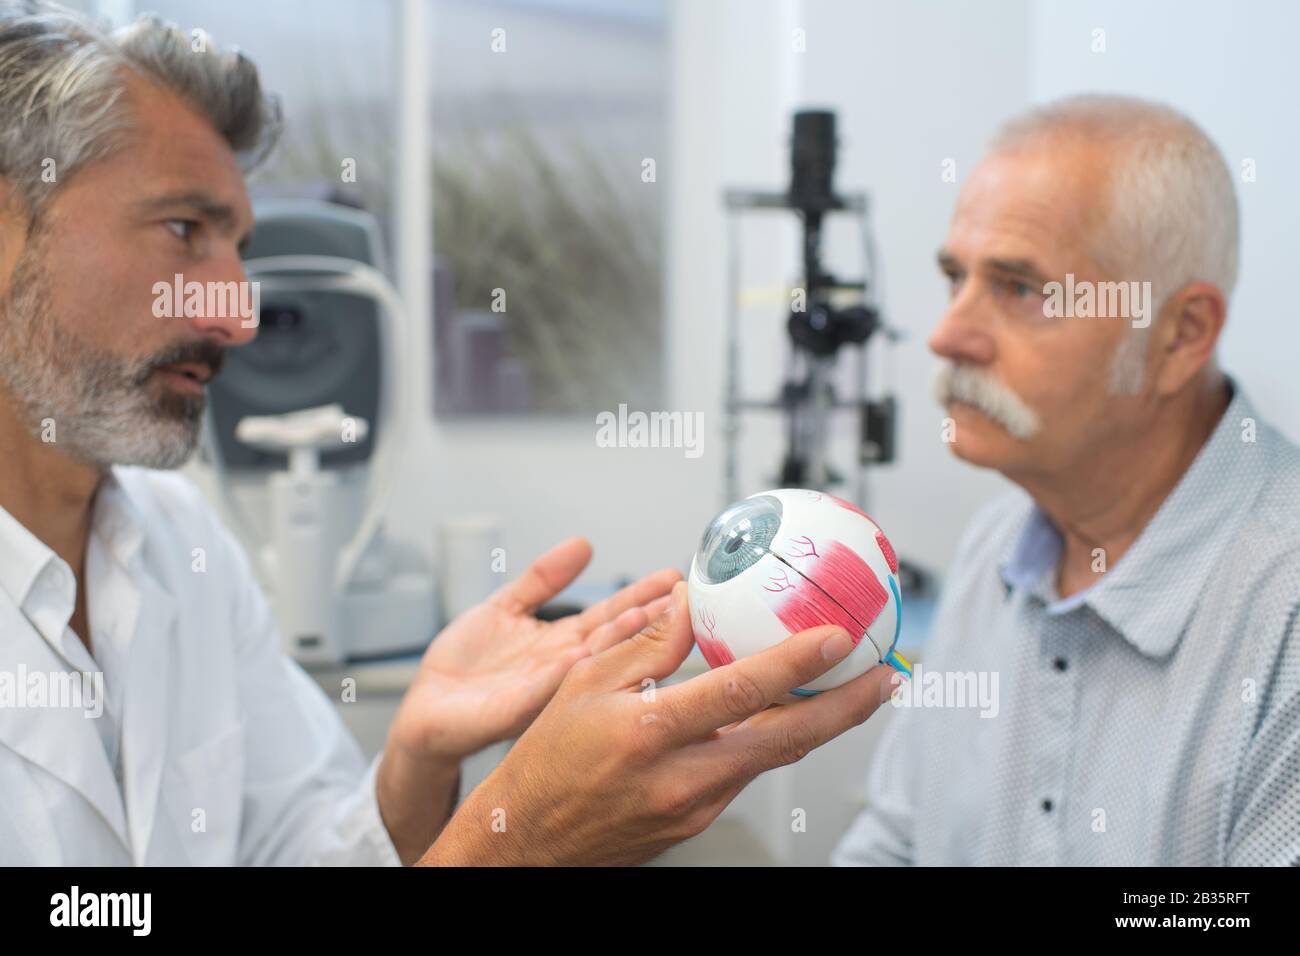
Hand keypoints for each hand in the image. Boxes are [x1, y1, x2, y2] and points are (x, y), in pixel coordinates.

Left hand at [389, 537, 680, 764]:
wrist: (427, 711)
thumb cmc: (467, 666)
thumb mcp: (505, 606)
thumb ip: (542, 579)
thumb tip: (583, 544)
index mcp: (562, 645)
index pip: (610, 616)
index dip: (640, 597)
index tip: (673, 578)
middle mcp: (560, 669)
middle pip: (610, 641)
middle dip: (645, 620)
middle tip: (679, 600)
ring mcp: (539, 692)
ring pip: (586, 667)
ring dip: (614, 645)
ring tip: (645, 619)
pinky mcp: (510, 712)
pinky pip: (537, 692)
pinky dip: (556, 674)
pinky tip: (575, 653)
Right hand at [418, 581, 899, 865]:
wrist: (529, 842)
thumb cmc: (545, 761)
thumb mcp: (583, 684)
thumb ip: (647, 643)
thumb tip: (692, 598)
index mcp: (649, 734)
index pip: (738, 693)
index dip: (794, 664)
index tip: (836, 637)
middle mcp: (682, 777)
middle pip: (786, 741)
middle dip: (847, 709)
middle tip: (889, 676)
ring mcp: (695, 807)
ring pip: (772, 758)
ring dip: (818, 723)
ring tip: (854, 687)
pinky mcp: (698, 821)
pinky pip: (745, 771)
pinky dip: (774, 739)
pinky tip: (786, 714)